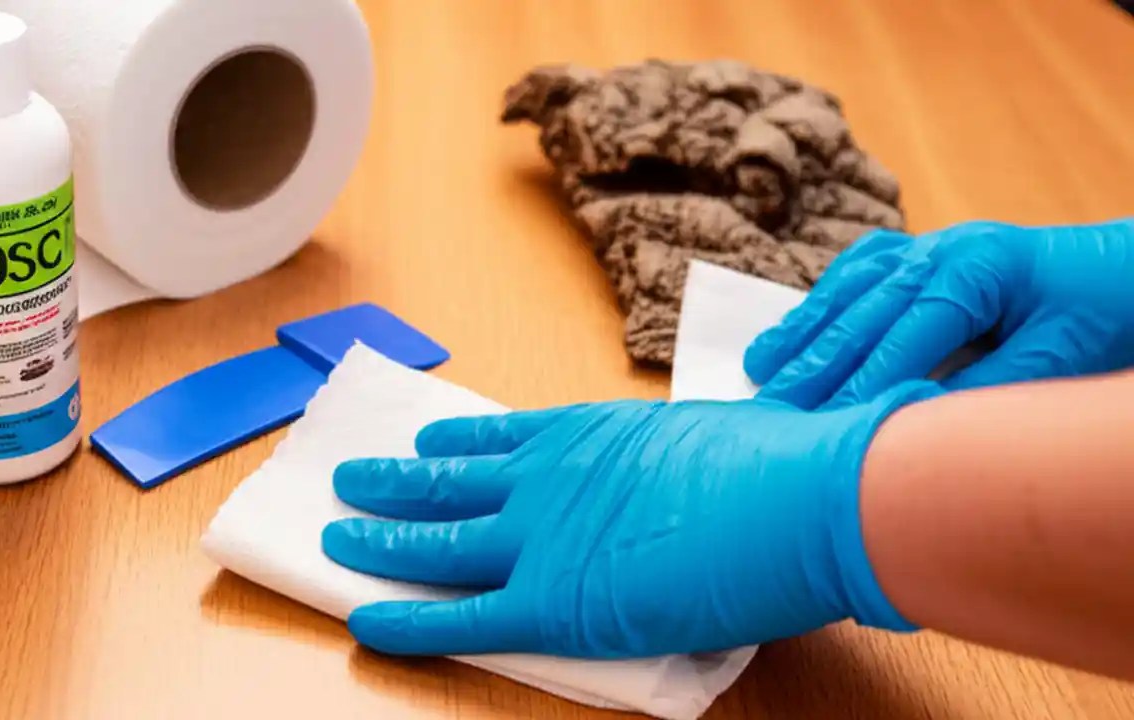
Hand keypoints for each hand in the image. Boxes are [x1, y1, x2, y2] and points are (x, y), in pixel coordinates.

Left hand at [321, 383, 938, 658]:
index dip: (453, 444)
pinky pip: (458, 617)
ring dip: (380, 539)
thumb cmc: (778, 463)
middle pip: (447, 483)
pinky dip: (407, 621)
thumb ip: (673, 460)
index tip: (423, 443)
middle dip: (393, 484)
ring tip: (337, 534)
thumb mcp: (710, 436)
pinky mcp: (551, 604)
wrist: (802, 497)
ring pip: (435, 543)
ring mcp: (541, 539)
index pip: (499, 438)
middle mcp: (547, 479)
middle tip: (350, 478)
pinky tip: (366, 621)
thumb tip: (685, 476)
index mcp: (588, 434)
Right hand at [744, 220, 1133, 408]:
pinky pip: (860, 270)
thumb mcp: (1055, 361)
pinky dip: (824, 299)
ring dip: (802, 329)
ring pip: (849, 288)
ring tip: (757, 365)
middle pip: (863, 311)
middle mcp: (944, 248)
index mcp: (979, 267)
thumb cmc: (1102, 315)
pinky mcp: (923, 251)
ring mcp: (930, 244)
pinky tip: (797, 324)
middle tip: (770, 405)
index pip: (905, 334)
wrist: (1125, 270)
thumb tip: (912, 424)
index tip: (822, 426)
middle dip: (814, 362)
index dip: (861, 382)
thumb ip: (984, 389)